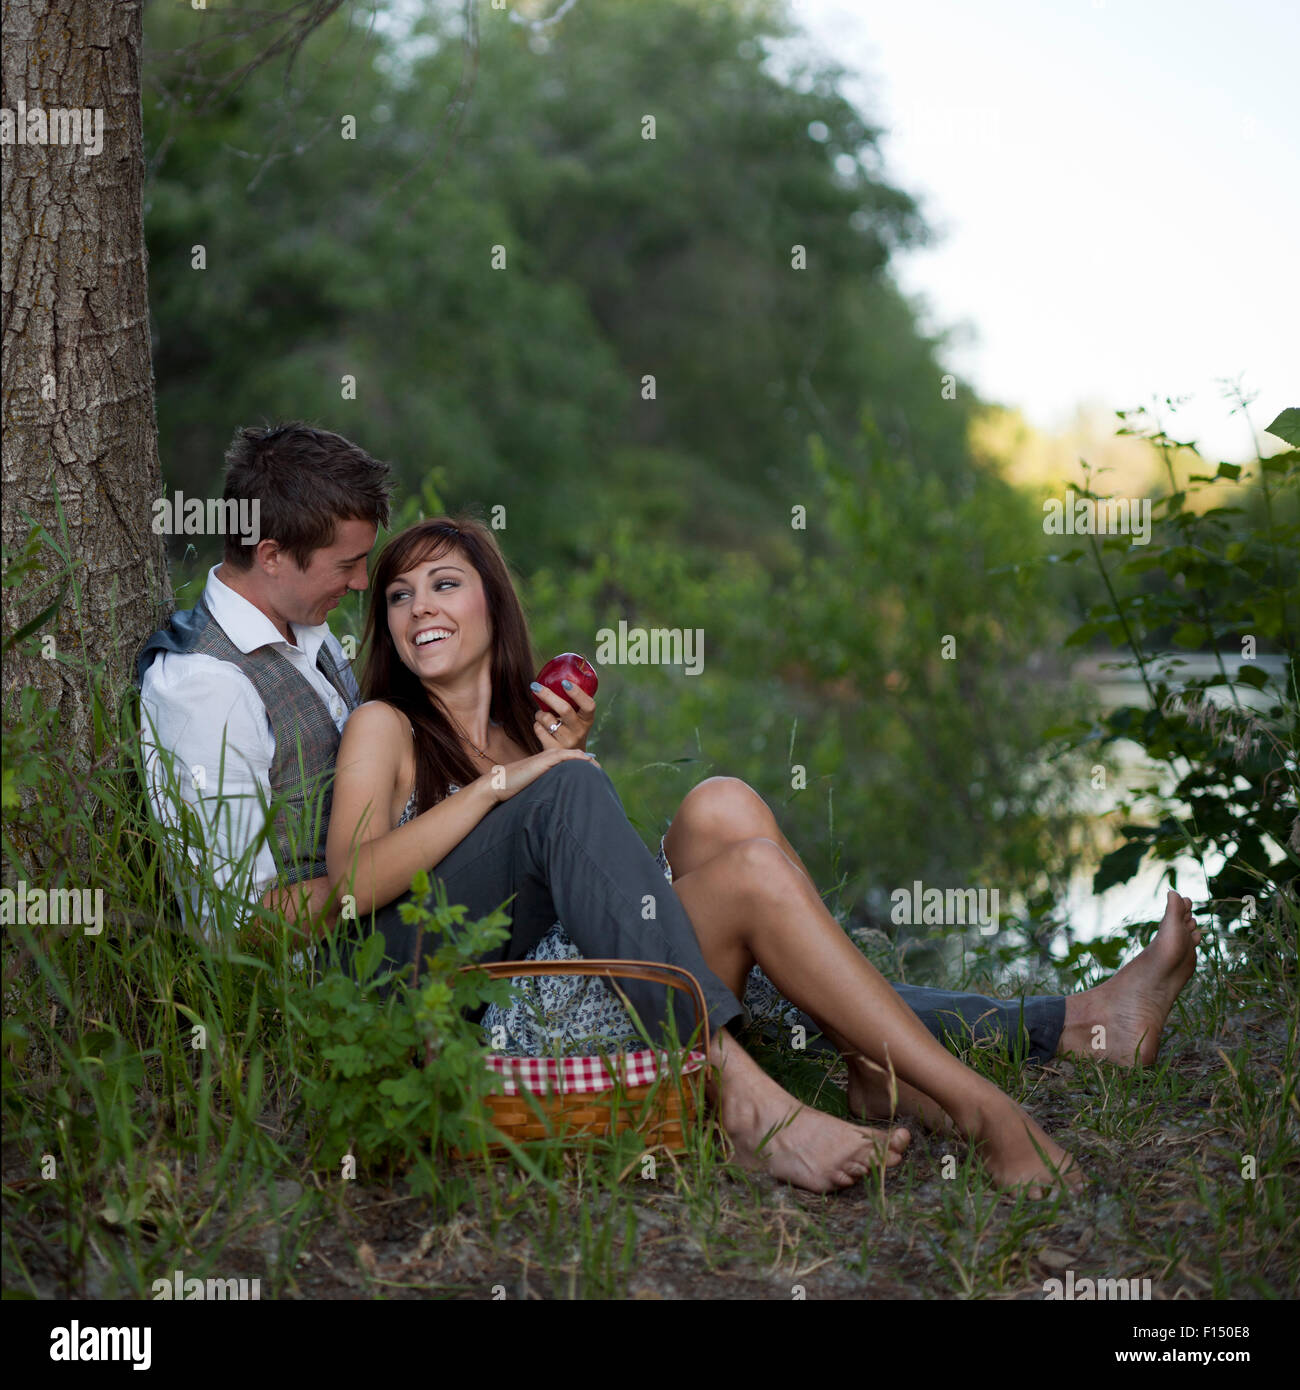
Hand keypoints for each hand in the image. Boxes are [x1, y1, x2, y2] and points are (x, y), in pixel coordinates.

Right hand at [483, 746, 600, 804]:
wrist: (498, 784)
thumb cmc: (514, 788)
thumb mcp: (536, 787)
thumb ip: (548, 788)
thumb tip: (559, 802)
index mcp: (549, 761)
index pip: (572, 761)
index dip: (586, 767)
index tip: (597, 778)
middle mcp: (550, 756)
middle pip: (577, 757)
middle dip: (591, 765)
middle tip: (603, 776)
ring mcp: (547, 756)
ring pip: (574, 755)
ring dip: (588, 762)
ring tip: (600, 771)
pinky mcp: (544, 760)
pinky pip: (566, 756)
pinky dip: (578, 758)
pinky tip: (588, 763)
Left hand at [530, 676, 595, 751]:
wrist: (570, 760)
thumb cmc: (571, 729)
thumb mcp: (579, 718)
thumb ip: (573, 702)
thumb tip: (557, 676)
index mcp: (588, 720)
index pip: (588, 705)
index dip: (577, 693)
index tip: (565, 683)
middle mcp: (579, 731)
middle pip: (564, 709)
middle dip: (547, 695)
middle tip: (535, 686)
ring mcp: (567, 742)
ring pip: (547, 719)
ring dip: (540, 713)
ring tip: (542, 715)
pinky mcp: (553, 750)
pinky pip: (538, 729)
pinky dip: (537, 724)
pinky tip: (542, 727)